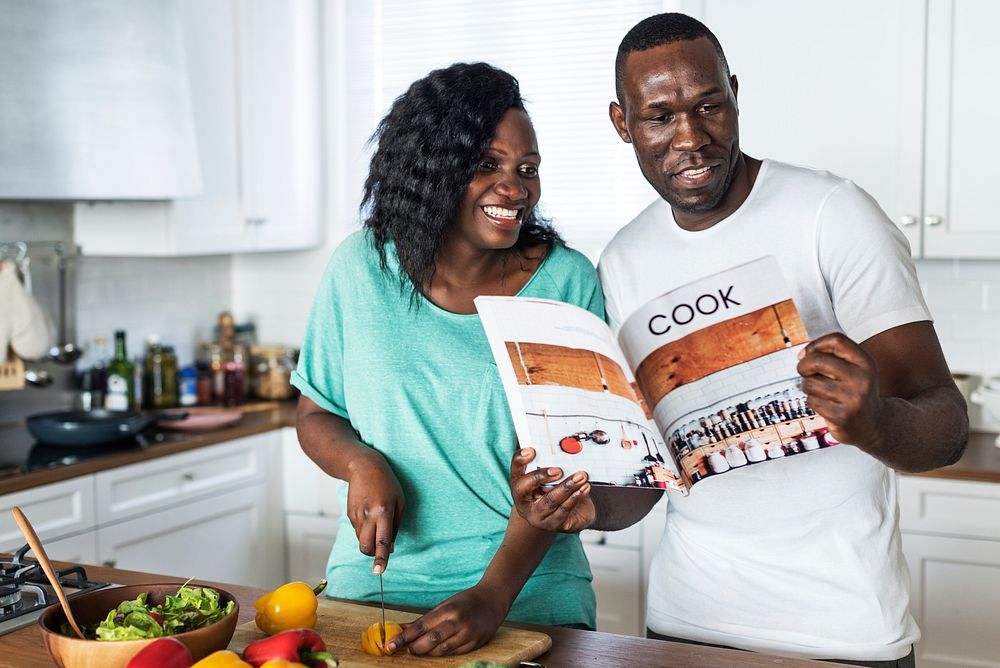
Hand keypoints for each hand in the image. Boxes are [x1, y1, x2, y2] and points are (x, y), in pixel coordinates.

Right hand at [346, 452, 404, 574]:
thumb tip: (390, 548)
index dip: (381, 558)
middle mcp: (367, 517)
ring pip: (361, 540)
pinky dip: (365, 531)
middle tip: (381, 549)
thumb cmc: (386, 483)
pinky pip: (358, 531)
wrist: (362, 467)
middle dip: (373, 554)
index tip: (379, 571)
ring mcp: (356, 516)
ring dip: (369, 541)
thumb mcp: (400, 502)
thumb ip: (396, 526)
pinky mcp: (349, 515)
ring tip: (377, 523)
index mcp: (383, 512)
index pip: (382, 541)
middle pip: (366, 547)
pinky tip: (370, 515)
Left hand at [386, 584, 505, 655]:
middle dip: (414, 647)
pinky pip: (454, 653)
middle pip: (430, 640)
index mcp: (448, 610)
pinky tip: (437, 649)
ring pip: (442, 650)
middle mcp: (458, 622)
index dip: (404, 637)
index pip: (421, 626)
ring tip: (419, 649)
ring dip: (427, 652)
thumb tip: (402, 628)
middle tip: (405, 649)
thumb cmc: (466, 601)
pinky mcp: (475, 643)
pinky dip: (443, 652)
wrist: (493, 600)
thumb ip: (424, 619)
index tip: (392, 645)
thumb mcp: (445, 605)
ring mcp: (468, 634)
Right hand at [509, 448, 594, 532]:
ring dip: (566, 487)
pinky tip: (584, 488)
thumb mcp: (552, 478)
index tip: (531, 451)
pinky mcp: (553, 524)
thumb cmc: (558, 490)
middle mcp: (524, 502)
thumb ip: (552, 466)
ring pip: (549, 500)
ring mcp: (537, 516)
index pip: (515, 469)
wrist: (571, 515)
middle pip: (524, 487)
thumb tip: (564, 451)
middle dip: (541, 476)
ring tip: (580, 476)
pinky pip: (563, 510)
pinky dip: (575, 497)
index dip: (520, 460)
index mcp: (519, 485)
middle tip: (558, 470)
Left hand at [797, 332, 883, 450]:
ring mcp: (853, 398)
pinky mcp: (842, 416)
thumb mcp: (854, 369)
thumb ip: (833, 356)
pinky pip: (812, 401)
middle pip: (817, 360)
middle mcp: (861, 378)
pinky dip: (813, 402)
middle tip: (804, 372)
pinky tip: (825, 404)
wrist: (873, 424)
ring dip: (808, 387)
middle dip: (803, 366)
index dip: (815, 344)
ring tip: (820, 391)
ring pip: (810, 383)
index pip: (836, 340)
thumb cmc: (855, 391)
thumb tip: (803, 354)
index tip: (807, 354)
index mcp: (865, 362)